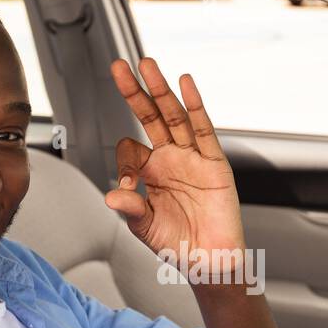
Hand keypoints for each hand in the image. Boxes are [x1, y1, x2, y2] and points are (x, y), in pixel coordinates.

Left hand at [105, 57, 246, 266]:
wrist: (210, 262)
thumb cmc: (178, 245)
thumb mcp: (145, 227)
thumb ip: (130, 208)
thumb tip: (112, 195)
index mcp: (152, 173)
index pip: (131, 148)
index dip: (124, 162)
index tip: (127, 186)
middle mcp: (171, 160)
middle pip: (151, 117)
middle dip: (135, 92)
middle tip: (119, 67)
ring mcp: (193, 158)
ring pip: (175, 117)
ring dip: (161, 90)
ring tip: (147, 65)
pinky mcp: (215, 164)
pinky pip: (204, 130)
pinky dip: (195, 106)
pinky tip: (185, 84)